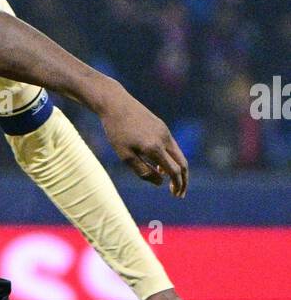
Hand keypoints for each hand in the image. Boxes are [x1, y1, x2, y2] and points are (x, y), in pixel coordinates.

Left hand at [96, 81, 187, 196]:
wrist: (116, 104)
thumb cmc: (117, 131)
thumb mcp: (125, 156)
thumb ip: (143, 171)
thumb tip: (160, 182)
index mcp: (155, 148)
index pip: (174, 171)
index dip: (177, 185)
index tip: (175, 195)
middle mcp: (164, 139)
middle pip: (182, 163)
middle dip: (183, 180)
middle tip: (179, 194)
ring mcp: (165, 131)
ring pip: (178, 154)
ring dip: (177, 170)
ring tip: (170, 183)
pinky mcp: (162, 126)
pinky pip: (171, 146)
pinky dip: (171, 159)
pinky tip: (161, 166)